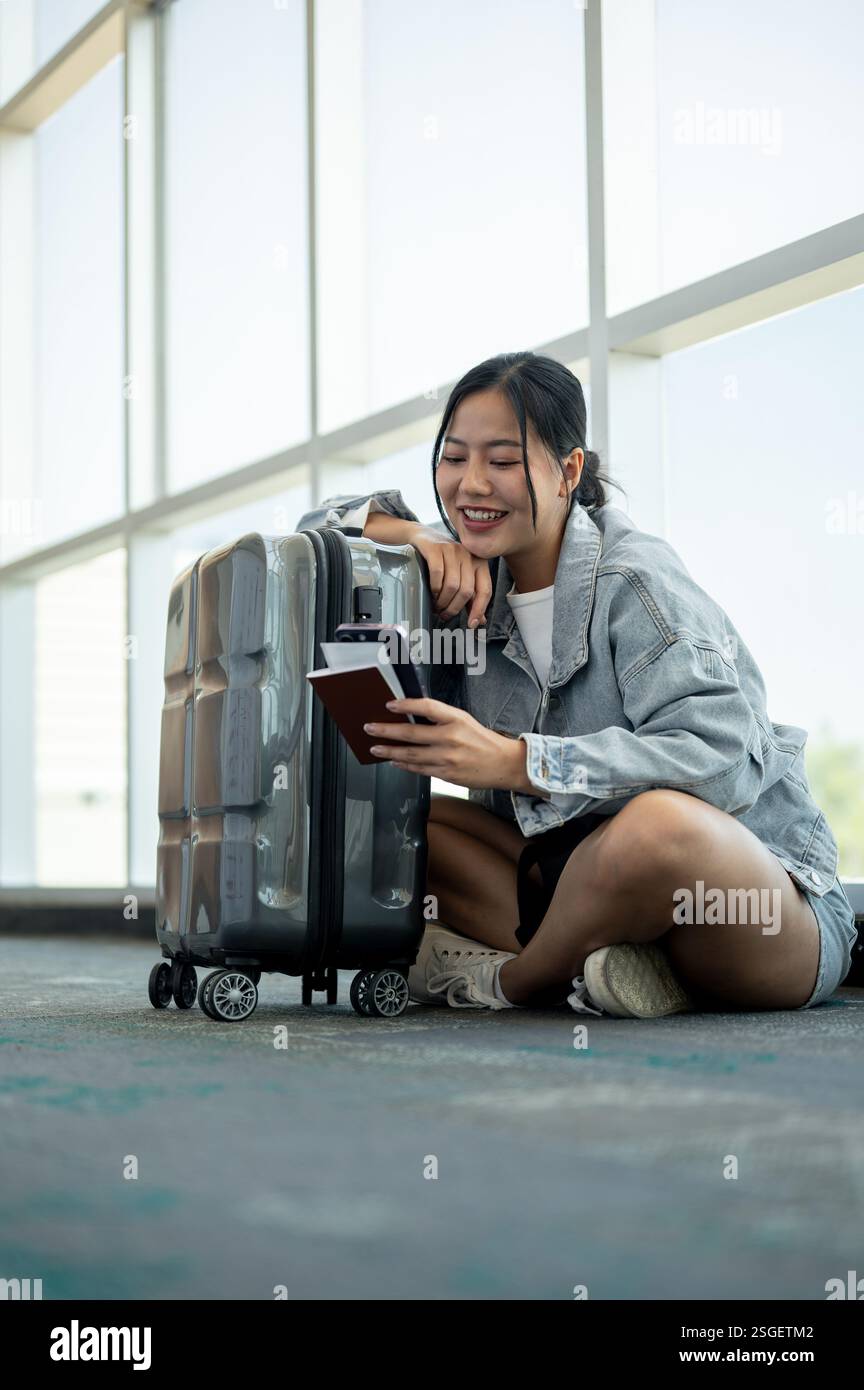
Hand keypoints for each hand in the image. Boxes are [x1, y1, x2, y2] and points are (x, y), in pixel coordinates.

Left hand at [363, 697, 532, 790]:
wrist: (504, 764)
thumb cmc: (483, 740)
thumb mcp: (464, 720)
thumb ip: (440, 718)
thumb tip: (411, 716)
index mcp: (456, 719)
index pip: (427, 707)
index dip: (406, 705)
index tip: (389, 704)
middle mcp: (451, 738)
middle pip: (411, 733)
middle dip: (386, 730)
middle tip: (370, 728)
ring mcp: (447, 758)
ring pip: (411, 754)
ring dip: (390, 751)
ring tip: (376, 748)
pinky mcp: (446, 774)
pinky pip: (419, 769)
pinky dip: (404, 765)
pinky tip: (394, 761)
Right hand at [409, 526, 492, 627]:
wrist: (423, 537)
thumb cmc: (443, 560)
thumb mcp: (460, 576)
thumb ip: (470, 597)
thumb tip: (480, 620)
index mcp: (479, 563)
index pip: (485, 590)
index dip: (479, 610)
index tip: (471, 624)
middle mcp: (468, 555)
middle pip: (467, 590)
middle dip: (455, 608)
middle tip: (445, 614)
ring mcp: (453, 550)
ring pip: (452, 585)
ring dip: (443, 600)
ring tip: (437, 605)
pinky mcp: (436, 548)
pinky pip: (437, 574)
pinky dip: (434, 588)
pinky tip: (431, 592)